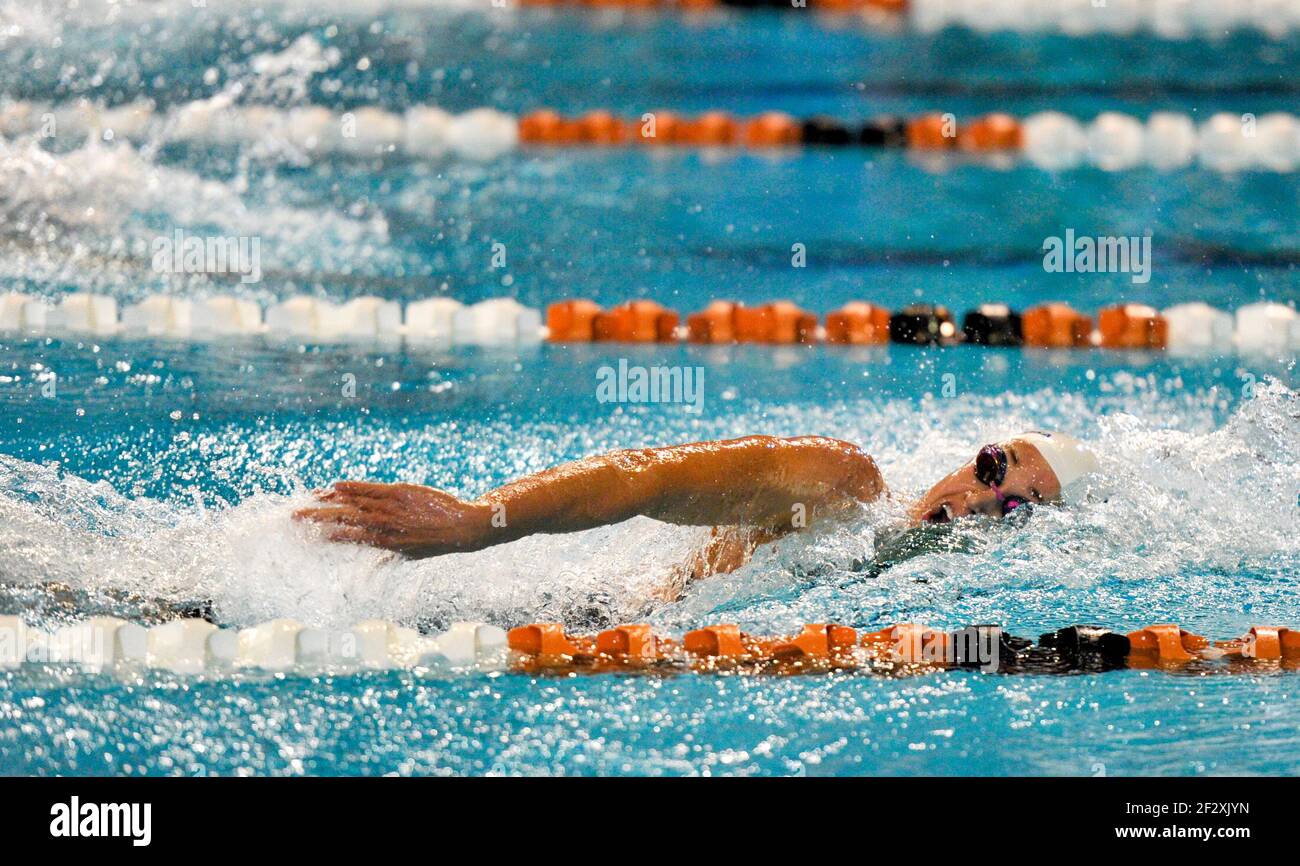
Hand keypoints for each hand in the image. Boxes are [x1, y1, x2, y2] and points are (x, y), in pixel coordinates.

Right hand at [293, 481, 489, 557]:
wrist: (460, 527)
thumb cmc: (434, 542)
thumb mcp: (408, 555)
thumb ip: (384, 560)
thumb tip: (367, 577)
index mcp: (380, 543)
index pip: (344, 538)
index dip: (322, 536)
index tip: (303, 535)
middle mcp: (380, 526)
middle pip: (340, 520)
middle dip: (315, 518)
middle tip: (293, 516)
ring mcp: (388, 508)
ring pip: (352, 503)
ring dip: (328, 500)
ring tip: (309, 498)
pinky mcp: (398, 492)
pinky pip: (370, 488)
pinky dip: (352, 487)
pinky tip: (335, 486)